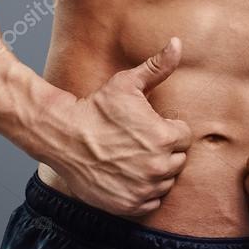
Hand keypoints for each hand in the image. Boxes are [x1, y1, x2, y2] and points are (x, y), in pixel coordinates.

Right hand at [50, 37, 192, 216]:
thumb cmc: (97, 108)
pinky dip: (144, 191)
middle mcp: (158, 167)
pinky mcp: (129, 206)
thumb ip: (158, 66)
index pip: (184, 136)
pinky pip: (151, 201)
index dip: (168, 128)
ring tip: (133, 156)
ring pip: (165, 181)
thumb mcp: (127, 83)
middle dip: (164, 149)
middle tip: (139, 140)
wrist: (64, 137)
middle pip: (178, 160)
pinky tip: (128, 175)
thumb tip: (177, 42)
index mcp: (164, 137)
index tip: (149, 125)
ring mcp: (143, 189)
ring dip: (155, 171)